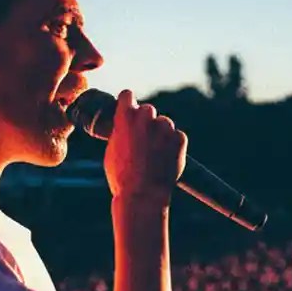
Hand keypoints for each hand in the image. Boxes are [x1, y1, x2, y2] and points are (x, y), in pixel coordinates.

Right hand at [104, 89, 187, 205]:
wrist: (143, 195)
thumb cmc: (121, 177)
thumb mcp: (111, 150)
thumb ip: (120, 132)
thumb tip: (123, 125)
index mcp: (126, 118)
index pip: (128, 95)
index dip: (128, 103)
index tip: (129, 109)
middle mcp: (147, 118)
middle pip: (147, 110)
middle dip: (146, 121)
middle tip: (142, 139)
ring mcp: (165, 128)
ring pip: (164, 123)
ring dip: (160, 133)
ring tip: (154, 153)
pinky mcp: (180, 139)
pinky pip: (176, 136)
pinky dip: (172, 145)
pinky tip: (164, 158)